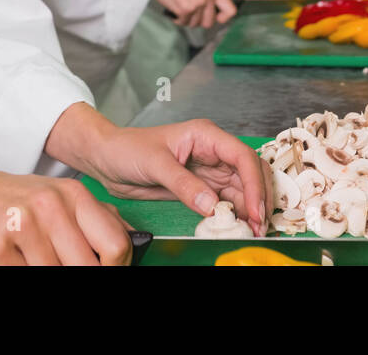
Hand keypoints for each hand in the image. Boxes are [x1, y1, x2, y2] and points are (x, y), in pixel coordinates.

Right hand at [0, 142, 131, 264]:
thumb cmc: (6, 199)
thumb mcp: (55, 196)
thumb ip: (91, 217)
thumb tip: (127, 246)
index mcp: (72, 194)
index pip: (116, 245)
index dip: (115, 269)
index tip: (105, 272)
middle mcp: (51, 205)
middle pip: (88, 268)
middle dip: (79, 275)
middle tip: (61, 267)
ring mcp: (23, 224)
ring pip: (54, 275)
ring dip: (44, 273)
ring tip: (30, 259)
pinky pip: (22, 277)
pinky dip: (19, 273)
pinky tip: (12, 261)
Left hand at [81, 120, 273, 234]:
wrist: (107, 159)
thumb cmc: (127, 148)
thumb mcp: (155, 164)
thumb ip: (184, 185)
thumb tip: (212, 206)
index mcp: (205, 135)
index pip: (242, 156)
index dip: (253, 183)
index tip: (255, 209)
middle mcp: (212, 151)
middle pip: (249, 173)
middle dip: (259, 198)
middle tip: (260, 226)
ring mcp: (208, 170)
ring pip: (241, 189)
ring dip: (250, 209)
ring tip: (254, 231)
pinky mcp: (201, 187)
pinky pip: (225, 201)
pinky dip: (235, 214)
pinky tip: (238, 226)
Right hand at [155, 0, 236, 27]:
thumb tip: (213, 13)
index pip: (230, 10)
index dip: (223, 18)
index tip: (217, 19)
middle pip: (209, 22)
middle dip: (198, 21)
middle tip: (190, 13)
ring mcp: (198, 3)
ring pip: (195, 24)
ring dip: (187, 19)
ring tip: (180, 7)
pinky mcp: (186, 9)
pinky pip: (183, 23)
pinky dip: (177, 19)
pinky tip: (174, 9)